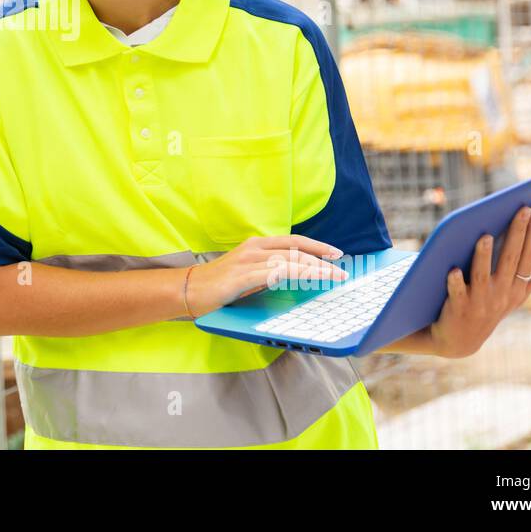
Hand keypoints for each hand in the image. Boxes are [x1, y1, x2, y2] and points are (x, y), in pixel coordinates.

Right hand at [188, 235, 348, 315]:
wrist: (189, 289)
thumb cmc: (219, 284)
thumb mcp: (249, 273)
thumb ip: (269, 271)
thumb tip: (295, 276)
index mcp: (257, 246)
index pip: (294, 242)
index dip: (317, 246)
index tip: (336, 254)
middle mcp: (254, 249)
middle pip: (296, 250)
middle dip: (322, 260)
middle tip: (342, 270)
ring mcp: (248, 261)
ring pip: (290, 260)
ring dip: (315, 268)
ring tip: (332, 276)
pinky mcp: (242, 275)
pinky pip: (275, 273)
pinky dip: (295, 274)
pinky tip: (307, 279)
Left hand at [429, 201, 530, 357]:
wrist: (459, 341)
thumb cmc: (485, 306)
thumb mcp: (510, 294)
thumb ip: (525, 275)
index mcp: (517, 289)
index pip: (530, 256)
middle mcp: (502, 295)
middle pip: (512, 260)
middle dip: (518, 233)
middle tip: (522, 208)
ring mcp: (480, 303)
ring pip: (483, 276)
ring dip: (484, 256)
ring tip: (485, 236)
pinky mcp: (458, 309)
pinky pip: (456, 293)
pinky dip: (455, 282)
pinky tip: (452, 270)